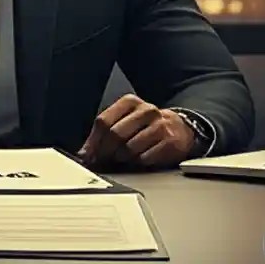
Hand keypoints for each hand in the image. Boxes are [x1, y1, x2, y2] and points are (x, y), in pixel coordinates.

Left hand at [78, 94, 194, 169]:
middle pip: (115, 134)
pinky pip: (145, 158)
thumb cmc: (146, 127)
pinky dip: (138, 162)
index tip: (87, 154)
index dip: (93, 141)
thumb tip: (85, 154)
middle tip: (102, 160)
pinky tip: (139, 159)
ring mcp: (160, 125)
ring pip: (129, 148)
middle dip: (105, 151)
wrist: (179, 129)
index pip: (104, 121)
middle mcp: (146, 110)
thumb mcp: (125, 121)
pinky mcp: (170, 142)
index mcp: (130, 102)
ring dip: (122, 158)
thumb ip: (104, 133)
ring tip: (123, 158)